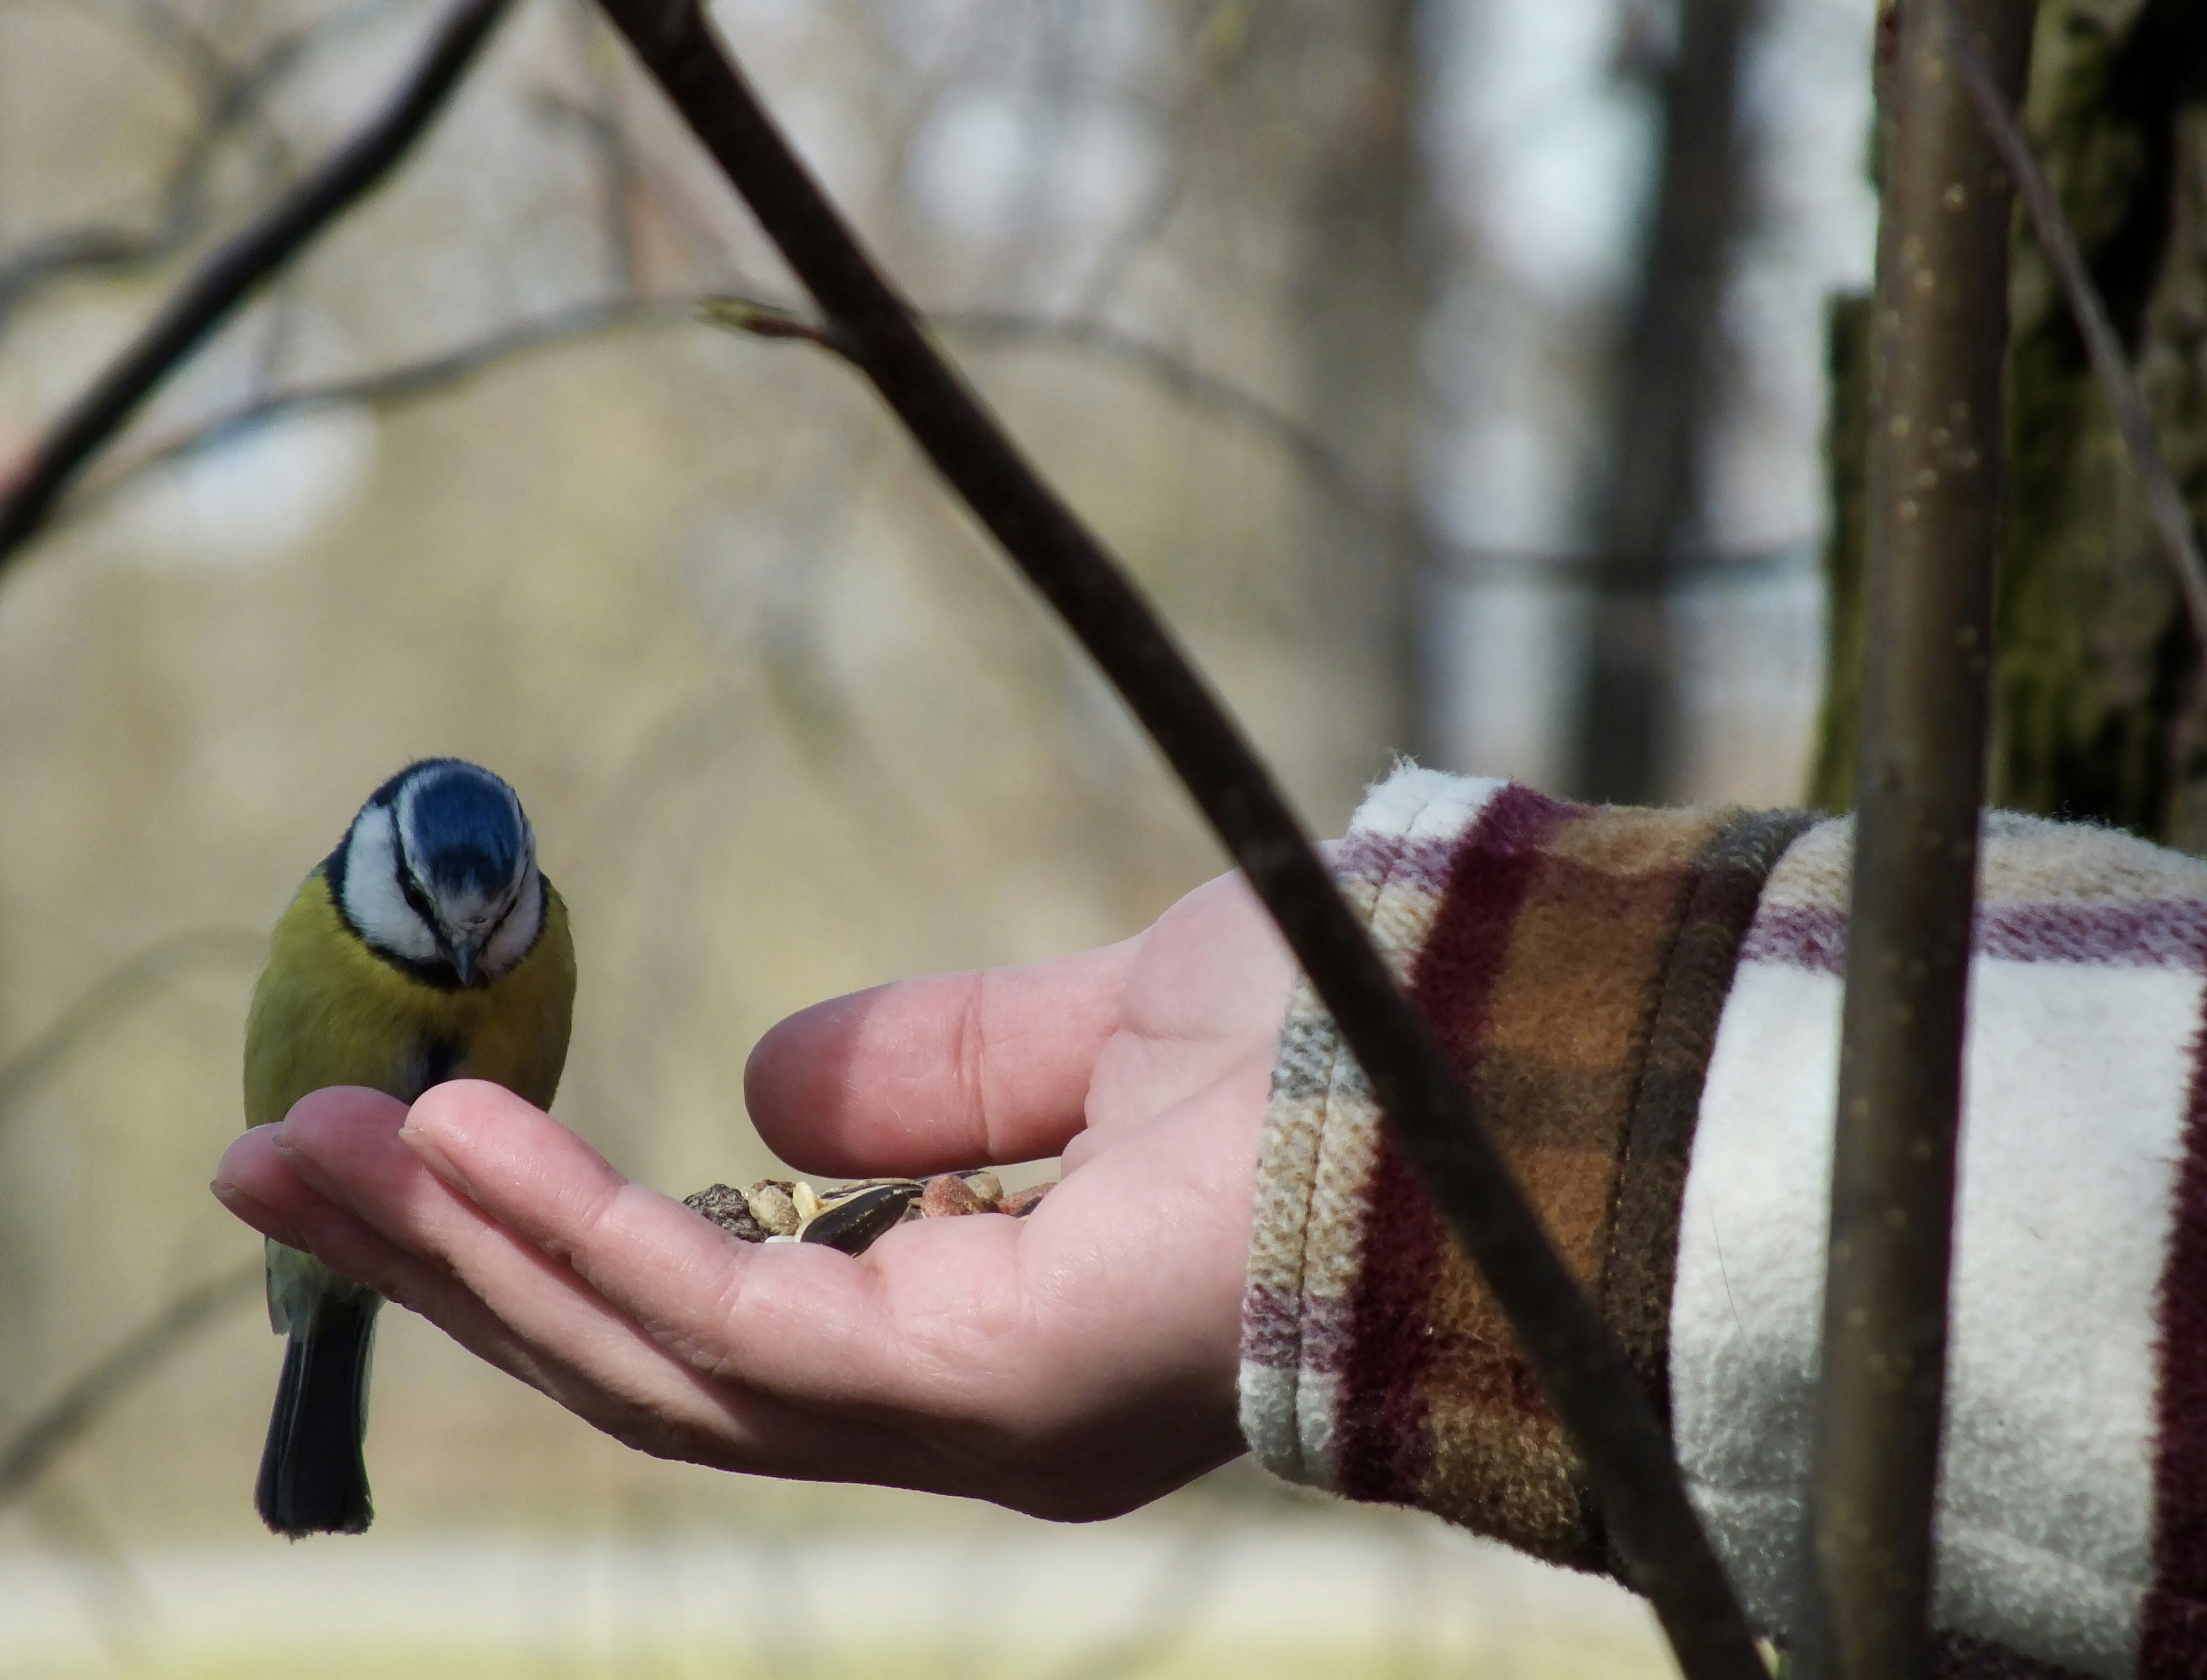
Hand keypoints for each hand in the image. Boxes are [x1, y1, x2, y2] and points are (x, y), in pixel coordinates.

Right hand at [212, 872, 1294, 1519]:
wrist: (1499, 1059)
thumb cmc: (1341, 1046)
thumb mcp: (1103, 1033)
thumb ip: (950, 1073)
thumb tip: (765, 1094)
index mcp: (984, 1327)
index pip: (721, 1314)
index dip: (556, 1243)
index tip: (420, 1146)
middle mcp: (958, 1401)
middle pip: (650, 1354)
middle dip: (459, 1267)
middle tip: (285, 1163)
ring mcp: (966, 1413)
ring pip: (657, 1357)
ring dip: (474, 1253)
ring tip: (316, 1150)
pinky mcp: (980, 1388)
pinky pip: (732, 1323)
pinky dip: (587, 1232)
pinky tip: (466, 1148)